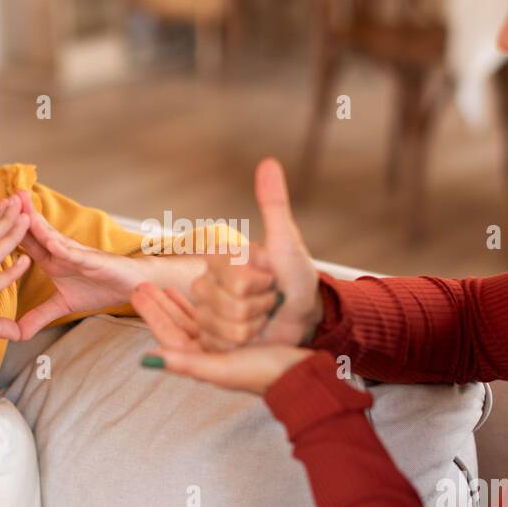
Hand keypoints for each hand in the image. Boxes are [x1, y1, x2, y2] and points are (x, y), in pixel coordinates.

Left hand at [9, 188, 142, 339]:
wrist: (131, 288)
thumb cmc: (100, 288)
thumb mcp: (63, 305)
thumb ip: (40, 315)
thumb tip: (18, 332)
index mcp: (51, 259)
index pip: (25, 242)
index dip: (7, 231)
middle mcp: (61, 251)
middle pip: (35, 231)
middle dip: (19, 215)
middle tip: (2, 198)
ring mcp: (77, 254)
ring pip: (52, 236)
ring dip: (36, 223)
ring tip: (21, 208)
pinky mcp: (93, 261)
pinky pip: (75, 254)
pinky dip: (62, 248)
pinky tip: (50, 242)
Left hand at [132, 279, 314, 395]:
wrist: (300, 374)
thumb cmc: (263, 373)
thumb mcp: (222, 367)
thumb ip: (185, 363)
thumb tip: (146, 359)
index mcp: (200, 362)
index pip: (168, 334)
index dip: (152, 313)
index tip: (139, 292)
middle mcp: (208, 355)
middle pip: (176, 326)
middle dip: (160, 305)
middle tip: (144, 284)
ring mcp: (223, 348)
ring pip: (193, 321)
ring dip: (178, 304)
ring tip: (163, 287)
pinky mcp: (239, 340)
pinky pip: (213, 319)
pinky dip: (203, 305)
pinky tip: (198, 294)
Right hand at [189, 157, 322, 349]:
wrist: (303, 314)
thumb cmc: (296, 277)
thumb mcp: (286, 241)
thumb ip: (273, 204)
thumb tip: (268, 162)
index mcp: (219, 259)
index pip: (232, 277)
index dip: (257, 283)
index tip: (270, 279)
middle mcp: (205, 283)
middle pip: (226, 304)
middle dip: (256, 306)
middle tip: (268, 300)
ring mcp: (205, 311)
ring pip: (221, 327)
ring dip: (251, 326)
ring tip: (261, 317)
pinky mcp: (208, 337)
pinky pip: (218, 344)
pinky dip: (242, 342)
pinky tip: (251, 335)